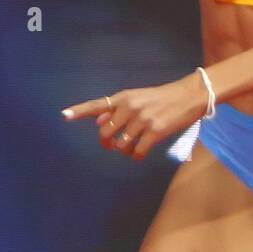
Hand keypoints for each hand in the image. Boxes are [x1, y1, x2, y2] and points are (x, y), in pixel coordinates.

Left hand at [61, 72, 208, 159]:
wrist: (189, 96)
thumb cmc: (161, 98)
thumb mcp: (137, 97)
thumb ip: (117, 109)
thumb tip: (100, 123)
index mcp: (124, 97)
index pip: (97, 105)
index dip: (79, 111)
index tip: (64, 115)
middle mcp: (130, 107)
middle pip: (106, 132)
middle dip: (107, 142)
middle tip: (112, 144)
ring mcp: (142, 120)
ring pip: (121, 144)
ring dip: (123, 150)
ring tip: (130, 146)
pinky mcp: (155, 132)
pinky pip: (137, 151)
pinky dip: (135, 155)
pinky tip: (139, 152)